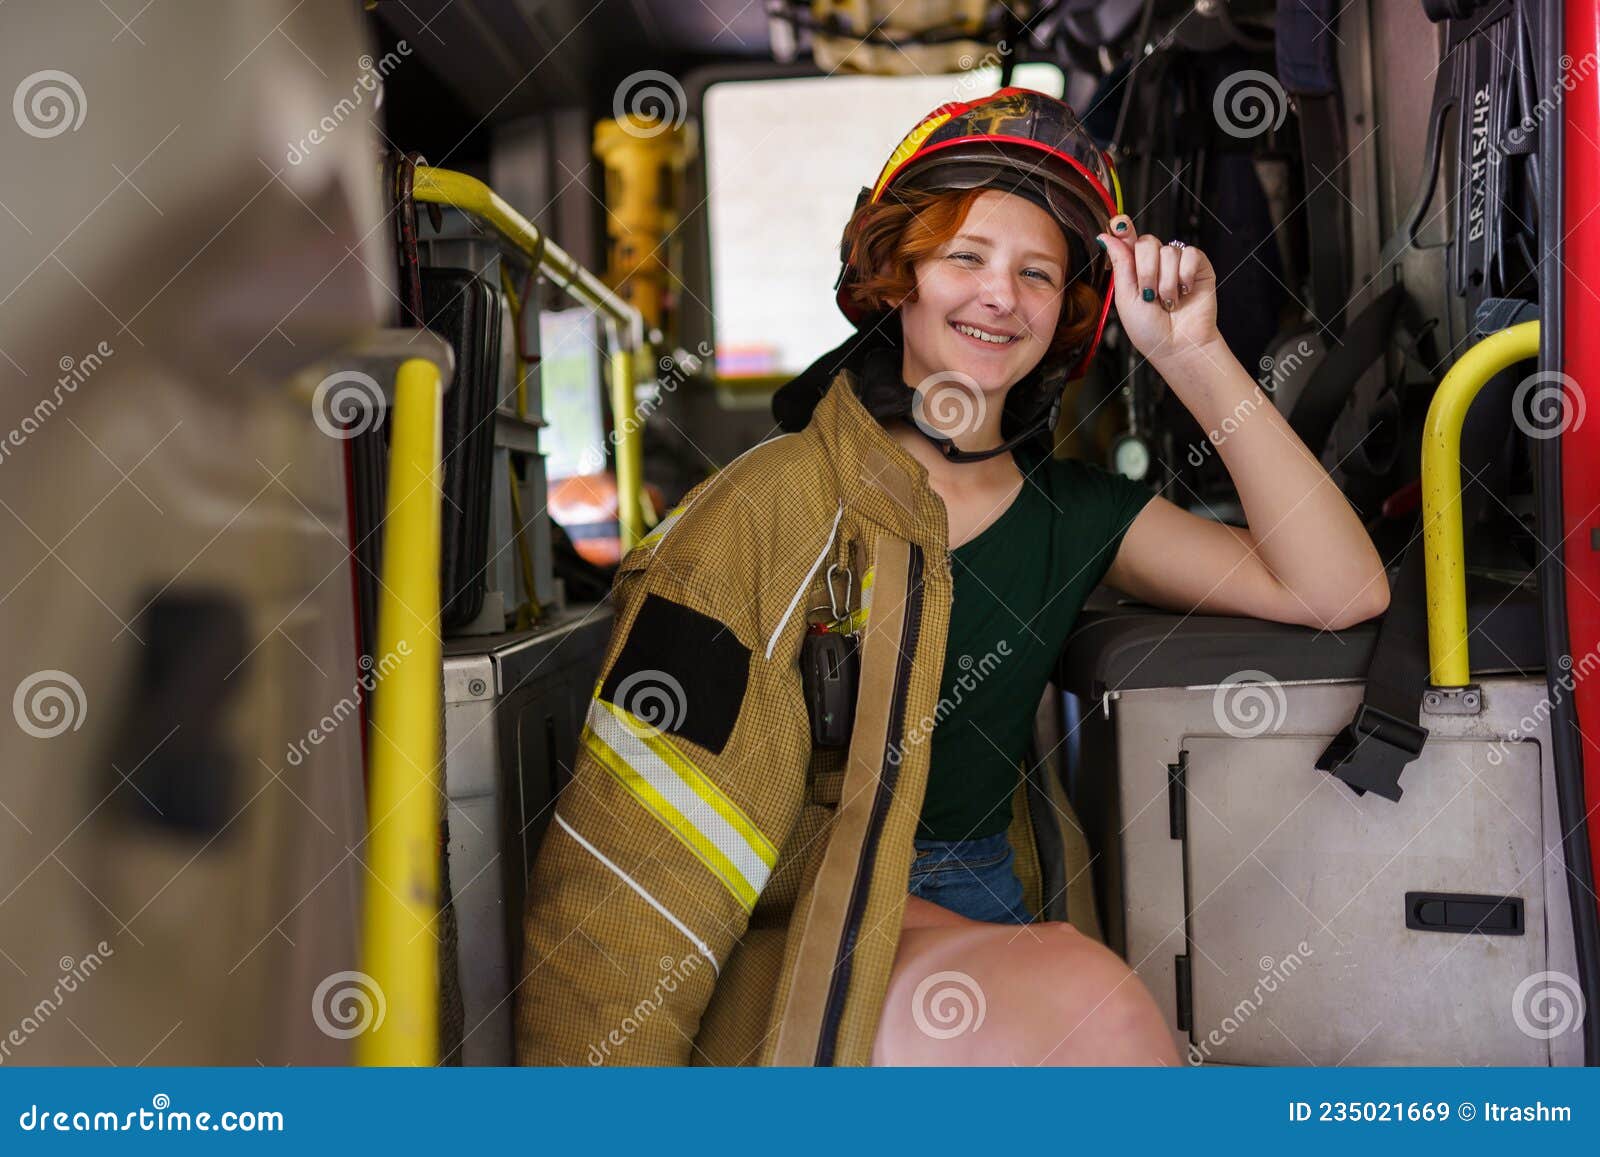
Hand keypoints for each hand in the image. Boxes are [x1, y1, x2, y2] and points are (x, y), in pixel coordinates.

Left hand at [1097, 215, 1221, 368]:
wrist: (1177, 346)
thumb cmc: (1149, 330)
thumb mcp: (1125, 298)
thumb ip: (1120, 264)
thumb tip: (1107, 235)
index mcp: (1134, 269)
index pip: (1128, 240)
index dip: (1123, 229)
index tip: (1119, 224)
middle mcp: (1155, 263)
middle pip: (1147, 242)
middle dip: (1146, 271)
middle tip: (1150, 295)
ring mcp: (1177, 264)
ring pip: (1168, 251)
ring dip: (1166, 282)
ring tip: (1168, 302)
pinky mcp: (1198, 266)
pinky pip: (1190, 254)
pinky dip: (1184, 275)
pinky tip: (1184, 292)